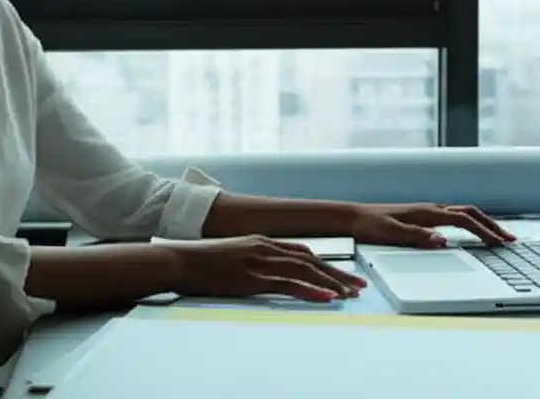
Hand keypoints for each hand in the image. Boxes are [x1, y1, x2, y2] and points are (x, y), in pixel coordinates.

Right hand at [164, 235, 367, 302]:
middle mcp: (267, 248)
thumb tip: (266, 270)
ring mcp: (261, 262)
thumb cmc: (201, 261)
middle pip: (311, 260)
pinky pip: (289, 285)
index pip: (302, 251)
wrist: (181, 260)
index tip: (342, 275)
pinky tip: (326, 297)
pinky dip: (311, 291)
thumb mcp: (233, 255)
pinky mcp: (254, 278)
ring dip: (331, 283)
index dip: (325, 264)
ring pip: (306, 271)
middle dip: (337, 274)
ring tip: (350, 294)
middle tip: (358, 286)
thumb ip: (253, 259)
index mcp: (263, 242)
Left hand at [347, 203, 516, 247]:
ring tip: (497, 236)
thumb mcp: (391, 234)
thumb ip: (417, 237)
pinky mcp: (422, 216)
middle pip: (470, 212)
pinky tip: (471, 232)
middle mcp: (430, 208)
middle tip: (509, 239)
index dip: (484, 231)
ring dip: (483, 223)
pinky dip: (470, 222)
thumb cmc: (370, 226)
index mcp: (427, 213)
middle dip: (492, 225)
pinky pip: (454, 216)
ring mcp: (427, 211)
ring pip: (464, 212)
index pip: (464, 220)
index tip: (500, 243)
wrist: (353, 217)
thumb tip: (443, 241)